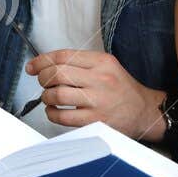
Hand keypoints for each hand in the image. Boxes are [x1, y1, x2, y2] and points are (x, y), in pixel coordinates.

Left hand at [25, 50, 161, 138]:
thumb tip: (47, 65)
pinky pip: (63, 117)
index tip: (33, 66)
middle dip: (43, 78)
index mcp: (103, 62)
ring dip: (46, 96)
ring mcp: (98, 101)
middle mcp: (101, 79)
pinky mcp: (96, 120)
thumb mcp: (107, 67)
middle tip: (43, 83)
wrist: (144, 112)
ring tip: (50, 98)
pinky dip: (52, 113)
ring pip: (58, 94)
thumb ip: (81, 64)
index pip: (64, 56)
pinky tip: (55, 111)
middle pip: (57, 73)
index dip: (42, 60)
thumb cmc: (122, 90)